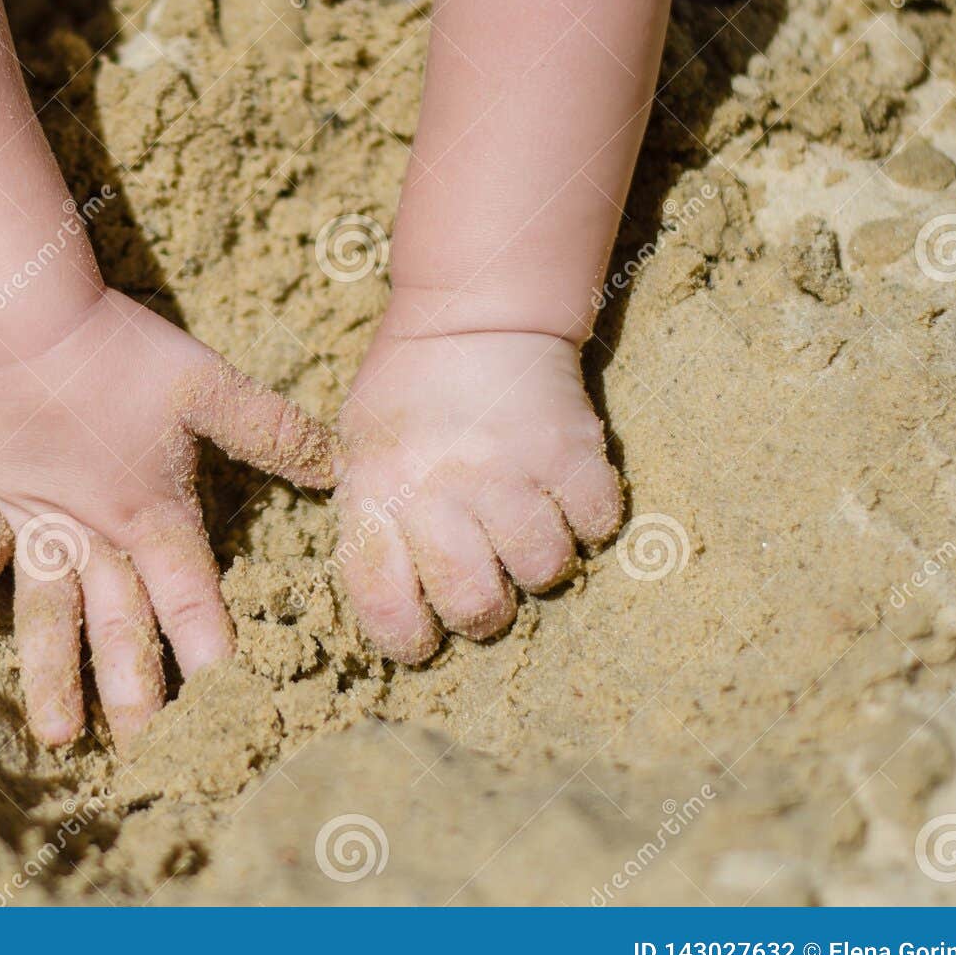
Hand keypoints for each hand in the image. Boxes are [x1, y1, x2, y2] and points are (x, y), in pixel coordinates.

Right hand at [0, 290, 334, 748]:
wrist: (24, 322)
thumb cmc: (119, 354)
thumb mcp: (208, 386)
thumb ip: (271, 431)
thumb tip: (337, 468)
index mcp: (153, 513)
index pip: (192, 597)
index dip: (212, 652)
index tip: (230, 709)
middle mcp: (95, 536)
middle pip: (119, 624)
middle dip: (135, 692)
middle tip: (148, 755)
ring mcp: (37, 523)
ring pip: (48, 612)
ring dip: (53, 672)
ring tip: (59, 736)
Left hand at [336, 321, 621, 660]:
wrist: (473, 314)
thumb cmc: (408, 396)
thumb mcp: (358, 451)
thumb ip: (367, 522)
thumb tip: (388, 607)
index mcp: (377, 493)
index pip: (384, 604)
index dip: (407, 640)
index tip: (424, 640)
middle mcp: (438, 488)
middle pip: (474, 603)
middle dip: (485, 613)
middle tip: (488, 588)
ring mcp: (508, 468)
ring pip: (543, 570)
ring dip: (540, 562)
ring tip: (526, 529)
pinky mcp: (569, 448)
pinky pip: (597, 524)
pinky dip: (590, 520)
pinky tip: (564, 495)